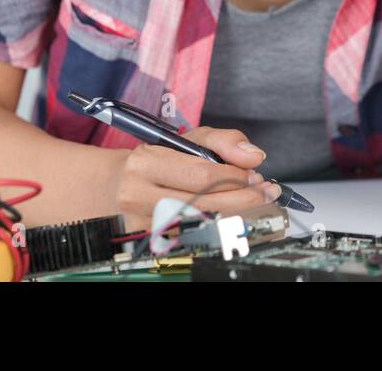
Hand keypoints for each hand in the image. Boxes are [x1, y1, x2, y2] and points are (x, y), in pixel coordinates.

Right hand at [108, 126, 283, 232]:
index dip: (235, 177)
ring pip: (201, 223)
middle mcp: (138, 195)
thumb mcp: (187, 139)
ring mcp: (142, 223)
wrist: (115, 186)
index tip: (256, 175)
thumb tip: (254, 155)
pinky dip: (221, 226)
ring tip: (255, 201)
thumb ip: (225, 141)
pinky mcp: (150, 241)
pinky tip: (236, 215)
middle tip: (266, 191)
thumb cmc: (157, 161)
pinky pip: (194, 235)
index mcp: (146, 162)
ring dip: (237, 213)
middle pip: (204, 203)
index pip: (201, 174)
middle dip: (243, 197)